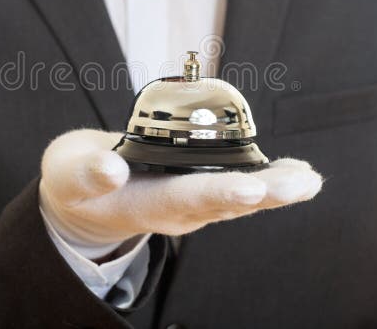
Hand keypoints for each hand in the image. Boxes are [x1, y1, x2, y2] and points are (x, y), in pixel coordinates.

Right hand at [39, 129, 322, 246]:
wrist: (86, 200)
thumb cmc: (78, 183)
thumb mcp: (69, 176)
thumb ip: (87, 173)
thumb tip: (112, 168)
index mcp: (145, 203)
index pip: (186, 198)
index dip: (219, 194)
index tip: (250, 189)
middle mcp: (176, 208)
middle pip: (226, 203)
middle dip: (266, 193)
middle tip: (302, 183)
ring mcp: (190, 203)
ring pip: (239, 199)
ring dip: (275, 189)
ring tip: (307, 178)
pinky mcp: (198, 191)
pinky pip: (238, 189)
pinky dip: (268, 180)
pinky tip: (296, 172)